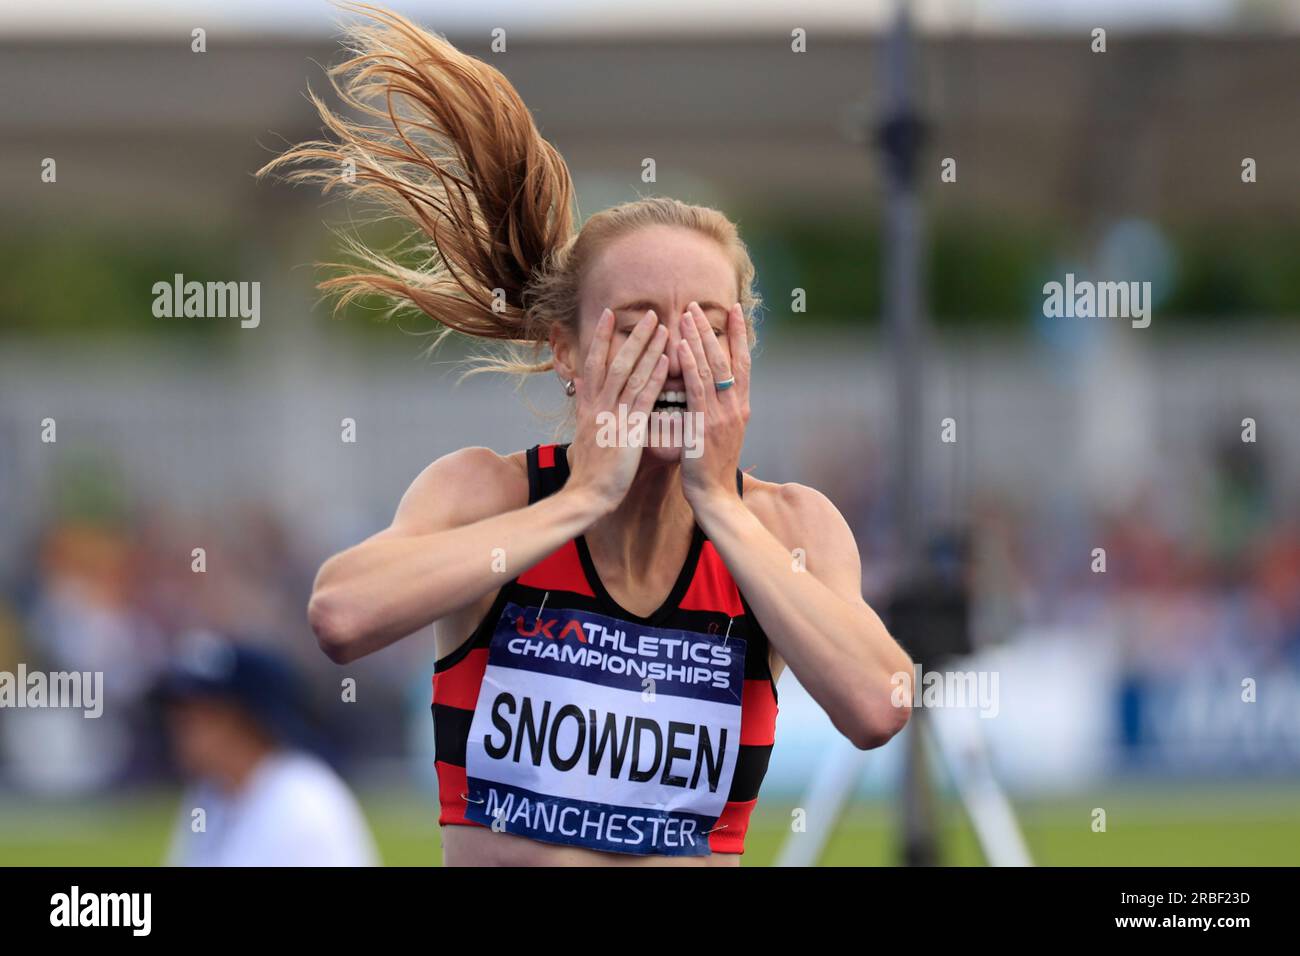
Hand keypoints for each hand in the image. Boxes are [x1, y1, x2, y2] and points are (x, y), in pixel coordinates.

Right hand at [565, 307, 669, 514]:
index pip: (593, 363)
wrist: (586, 496)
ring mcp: (611, 416)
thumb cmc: (589, 472)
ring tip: (662, 327)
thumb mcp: (584, 433)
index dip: (600, 337)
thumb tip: (582, 387)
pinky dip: (654, 377)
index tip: (608, 315)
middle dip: (631, 336)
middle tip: (648, 313)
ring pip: (628, 373)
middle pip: (613, 360)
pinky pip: (642, 398)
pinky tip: (666, 361)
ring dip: (646, 348)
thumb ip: (585, 407)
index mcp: (588, 406)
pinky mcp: (626, 430)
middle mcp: (597, 405)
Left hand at [677, 301, 750, 513]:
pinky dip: (690, 365)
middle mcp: (736, 406)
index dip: (738, 335)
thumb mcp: (718, 433)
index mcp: (740, 407)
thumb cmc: (710, 468)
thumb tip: (707, 392)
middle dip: (712, 328)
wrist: (714, 496)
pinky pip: (697, 389)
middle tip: (698, 304)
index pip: (742, 363)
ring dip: (698, 338)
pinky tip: (681, 346)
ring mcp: (722, 415)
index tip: (734, 310)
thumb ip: (716, 410)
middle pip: (727, 358)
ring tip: (687, 314)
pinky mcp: (705, 424)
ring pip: (712, 368)